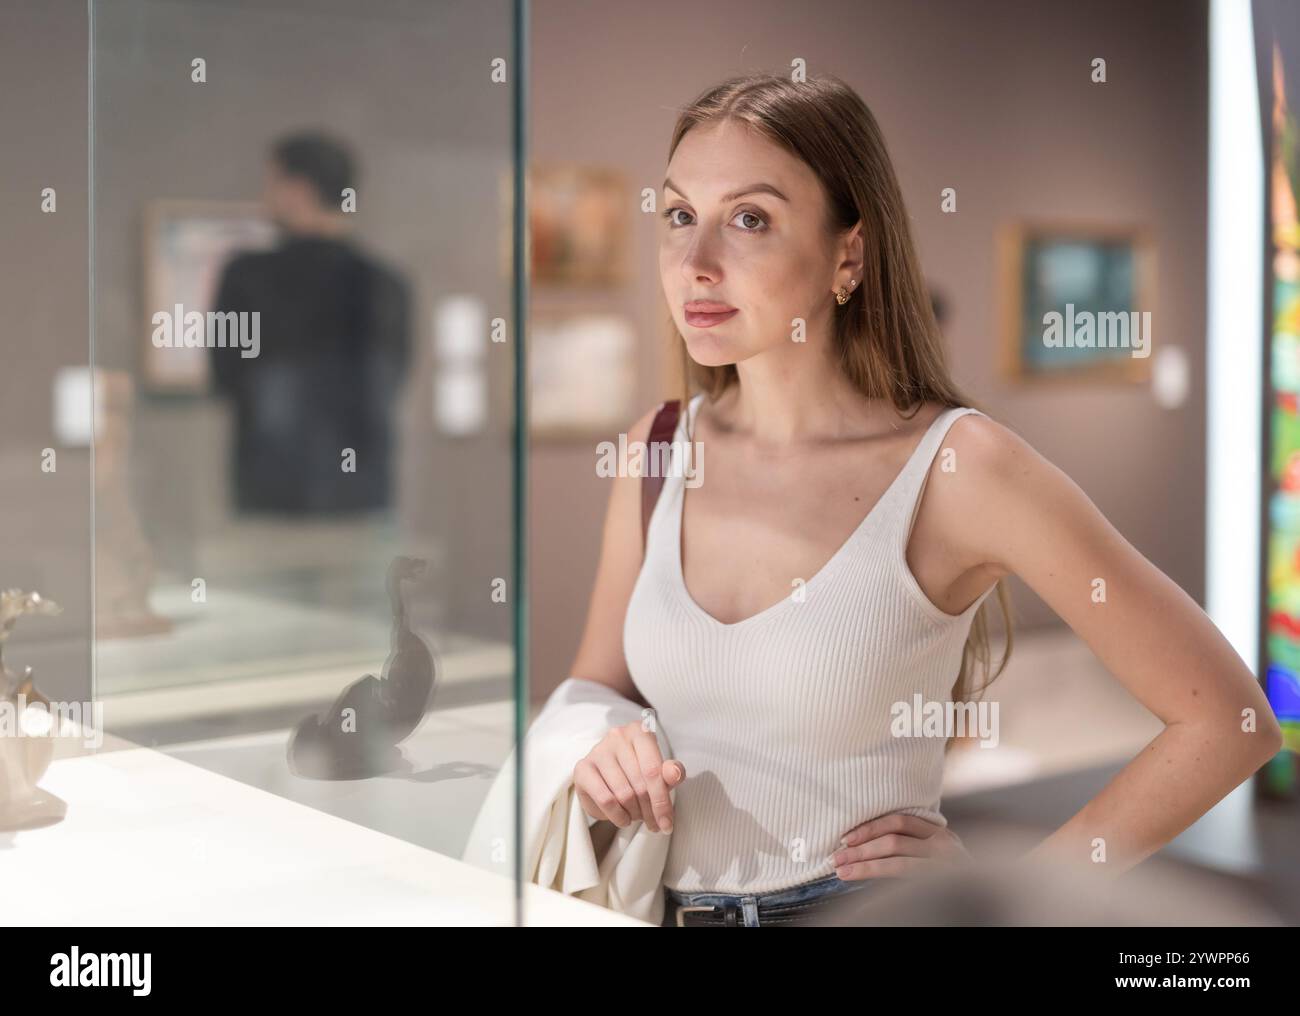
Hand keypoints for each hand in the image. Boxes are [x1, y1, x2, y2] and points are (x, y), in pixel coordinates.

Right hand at [574, 717, 685, 832]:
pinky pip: (605, 799)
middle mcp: (618, 736)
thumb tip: (674, 773)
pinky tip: (623, 818)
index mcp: (640, 731)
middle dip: (649, 810)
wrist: (608, 774)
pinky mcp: (582, 768)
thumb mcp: (660, 772)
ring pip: (623, 793)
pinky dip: (617, 815)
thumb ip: (672, 772)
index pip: (653, 770)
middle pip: (640, 784)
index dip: (662, 801)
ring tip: (637, 817)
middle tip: (653, 823)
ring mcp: (598, 751)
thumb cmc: (639, 771)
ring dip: (634, 813)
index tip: (667, 824)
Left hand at [831, 812, 969, 879]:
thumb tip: (862, 845)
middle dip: (860, 848)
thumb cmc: (951, 873)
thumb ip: (910, 843)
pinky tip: (863, 886)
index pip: (898, 821)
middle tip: (836, 858)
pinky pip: (907, 878)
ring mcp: (947, 863)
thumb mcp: (934, 851)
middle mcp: (944, 842)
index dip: (868, 828)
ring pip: (897, 859)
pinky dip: (881, 881)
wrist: (989, 895)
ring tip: (842, 871)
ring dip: (865, 865)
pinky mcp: (945, 882)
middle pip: (893, 839)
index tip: (845, 839)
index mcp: (938, 830)